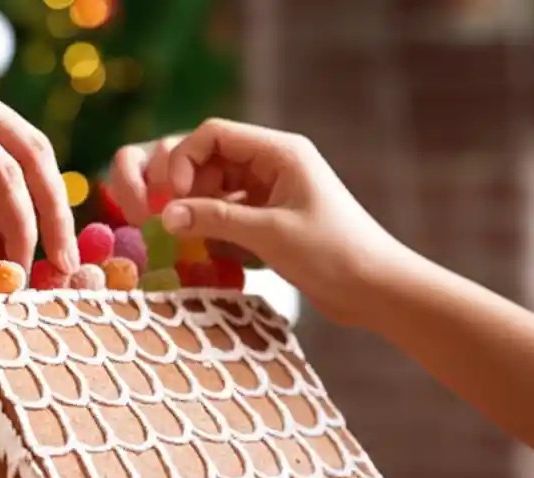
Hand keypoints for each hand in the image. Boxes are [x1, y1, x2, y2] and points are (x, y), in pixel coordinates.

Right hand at [107, 120, 420, 326]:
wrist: (375, 288)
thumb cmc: (334, 254)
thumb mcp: (270, 234)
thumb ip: (215, 219)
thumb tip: (164, 214)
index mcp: (279, 151)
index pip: (212, 134)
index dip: (182, 160)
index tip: (171, 197)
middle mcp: (269, 163)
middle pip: (205, 155)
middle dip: (177, 179)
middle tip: (158, 213)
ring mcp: (266, 190)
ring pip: (210, 183)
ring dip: (188, 203)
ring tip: (173, 231)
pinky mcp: (265, 217)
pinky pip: (222, 209)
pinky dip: (204, 222)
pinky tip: (194, 244)